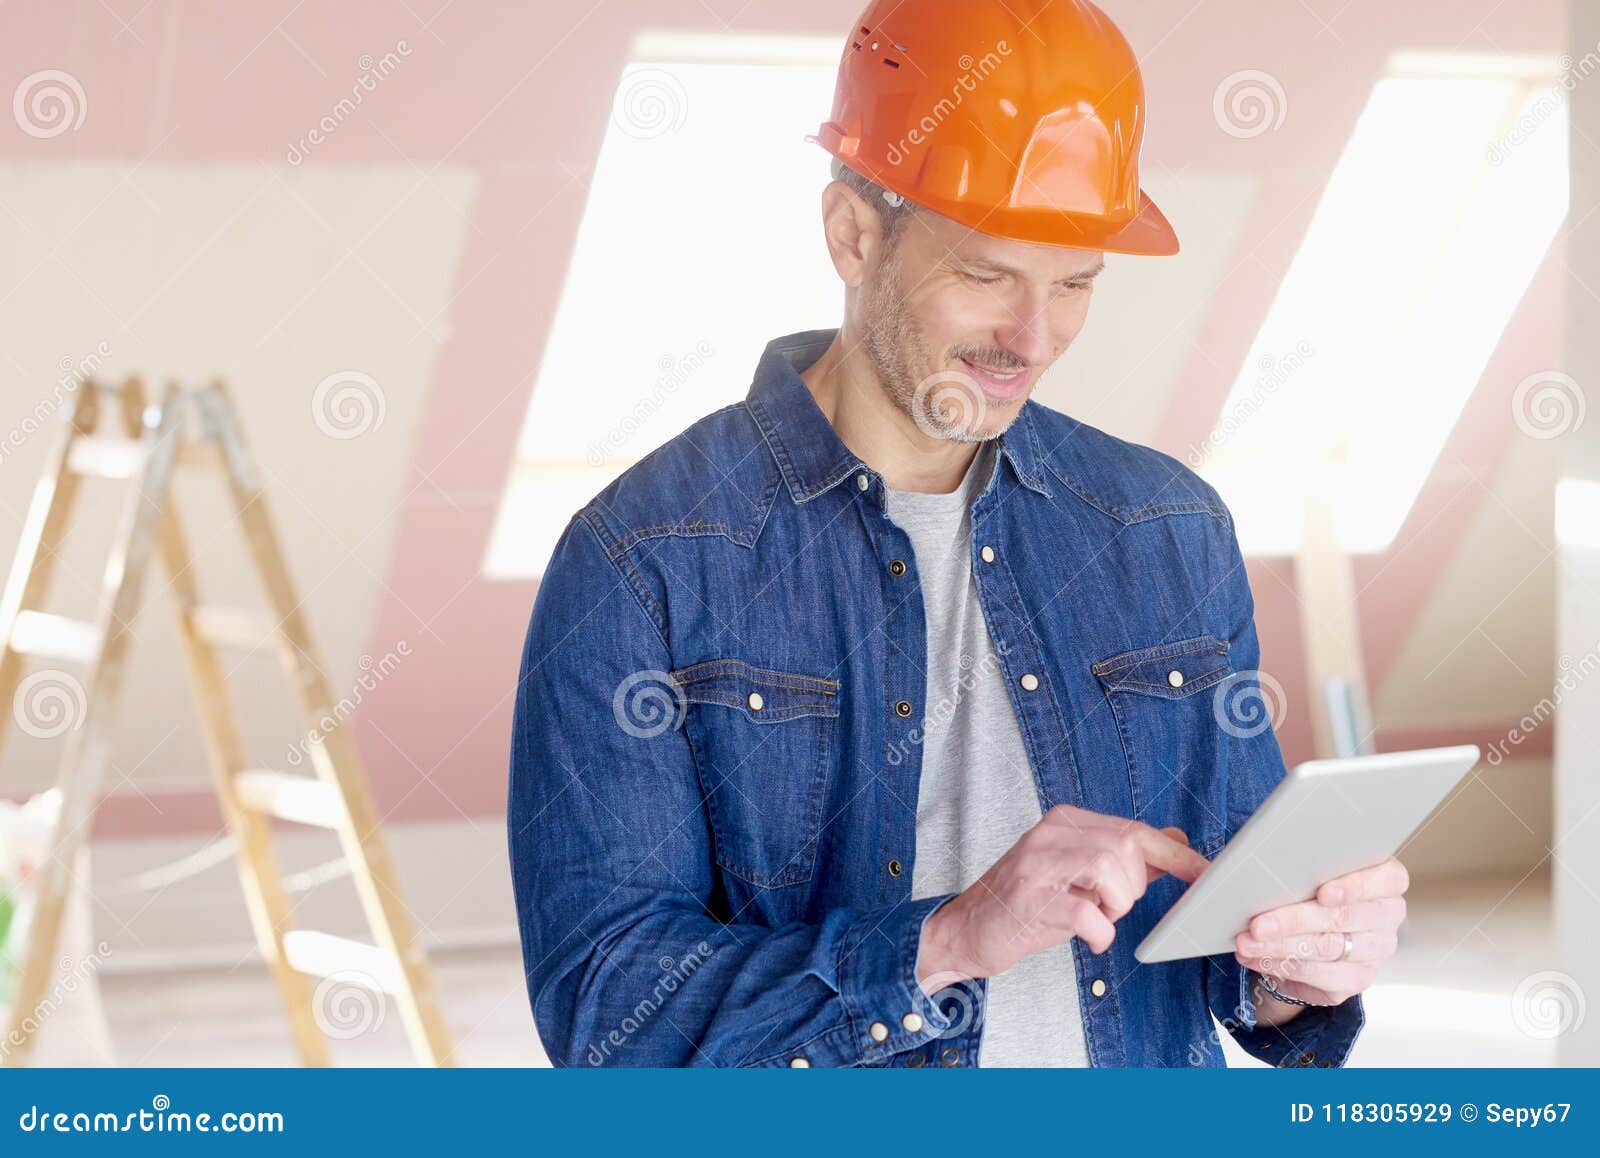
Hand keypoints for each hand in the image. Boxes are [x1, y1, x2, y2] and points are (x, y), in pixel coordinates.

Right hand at [917, 805, 1209, 987]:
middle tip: (1112, 905)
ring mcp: (1036, 865)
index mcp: (1065, 821)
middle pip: (1125, 846)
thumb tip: (1176, 838)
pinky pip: (1086, 913)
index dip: (1176, 854)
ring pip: (1109, 869)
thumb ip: (1124, 854)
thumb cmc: (1027, 903)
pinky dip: (1100, 931)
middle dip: (1133, 885)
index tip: (1207, 873)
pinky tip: (1089, 936)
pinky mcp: (1029, 900)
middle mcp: (1049, 834)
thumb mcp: (1077, 871)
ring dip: (1115, 905)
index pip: (1134, 830)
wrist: (966, 929)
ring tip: (1096, 916)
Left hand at [1234, 857, 1408, 1005]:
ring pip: (1328, 949)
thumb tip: (1209, 861)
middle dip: (1294, 921)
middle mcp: (1387, 913)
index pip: (1387, 879)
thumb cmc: (1305, 883)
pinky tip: (1256, 958)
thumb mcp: (1298, 863)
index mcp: (1384, 877)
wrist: (1308, 926)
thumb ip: (1279, 856)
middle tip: (1257, 925)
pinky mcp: (1356, 979)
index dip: (1356, 887)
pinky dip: (1281, 966)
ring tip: (1245, 943)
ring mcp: (1375, 950)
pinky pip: (1320, 977)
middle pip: (1344, 918)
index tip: (1322, 893)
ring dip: (1281, 948)